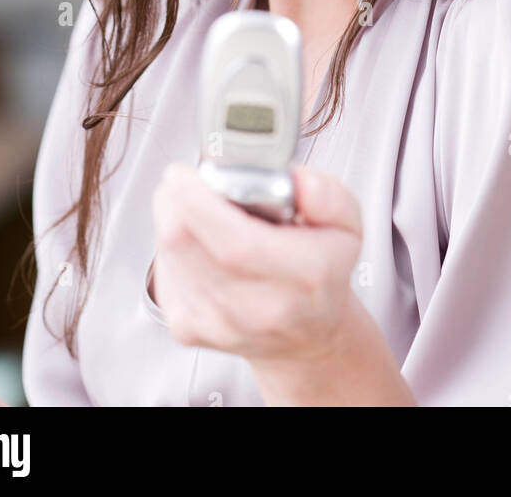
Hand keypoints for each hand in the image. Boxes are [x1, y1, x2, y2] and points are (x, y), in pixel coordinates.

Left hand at [150, 161, 361, 367]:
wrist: (307, 335)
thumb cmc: (322, 271)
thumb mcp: (347, 223)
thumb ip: (327, 194)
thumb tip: (297, 181)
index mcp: (304, 274)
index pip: (238, 244)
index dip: (199, 205)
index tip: (184, 175)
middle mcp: (260, 307)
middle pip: (188, 246)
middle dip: (175, 201)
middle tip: (184, 179)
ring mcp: (220, 324)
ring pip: (170, 254)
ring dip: (172, 219)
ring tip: (197, 208)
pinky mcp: (190, 330)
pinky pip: (163, 272)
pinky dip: (171, 245)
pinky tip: (196, 240)